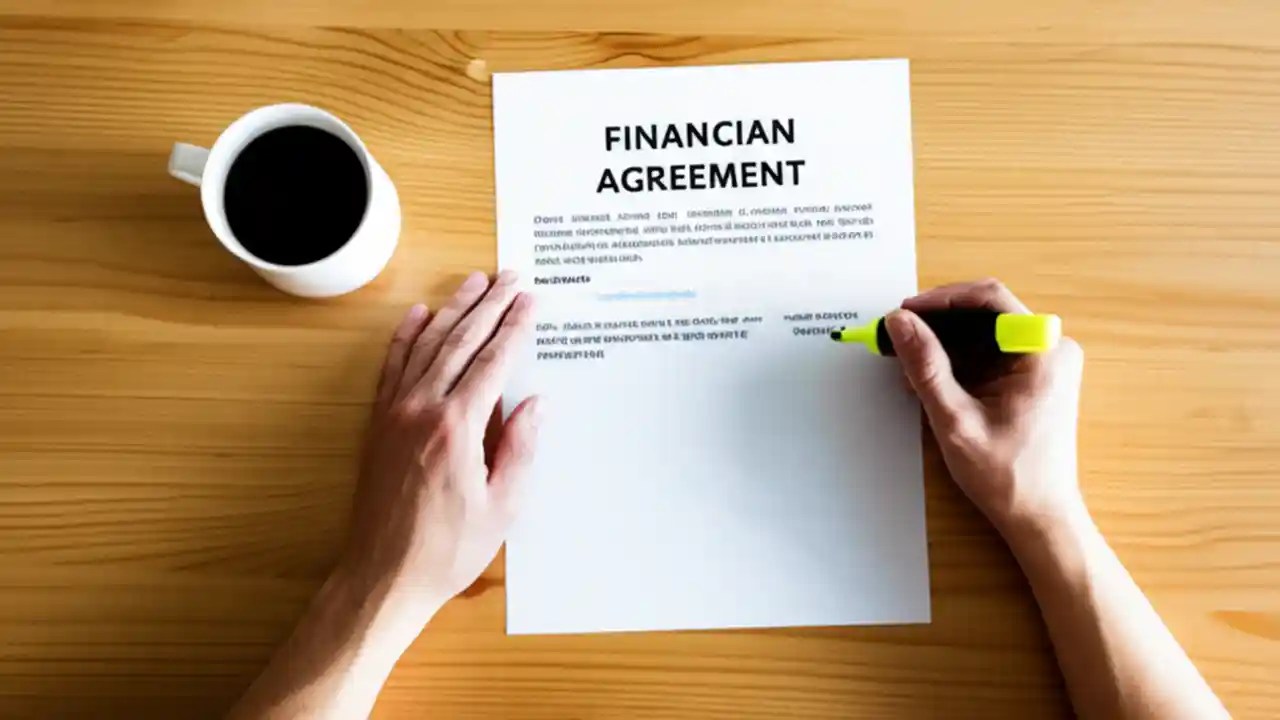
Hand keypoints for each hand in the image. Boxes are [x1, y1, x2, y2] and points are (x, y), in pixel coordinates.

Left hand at [338, 270, 538, 630]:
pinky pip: (392, 368)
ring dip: (451, 310)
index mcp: (458, 428)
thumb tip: (535, 403)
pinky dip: (405, 338)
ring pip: (426, 346)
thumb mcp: (503, 507)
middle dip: (488, 306)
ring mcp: (394, 414)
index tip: (530, 301)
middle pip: (460, 342)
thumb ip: (520, 449)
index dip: (515, 328)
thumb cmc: (448, 550)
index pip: (493, 362)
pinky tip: (418, 316)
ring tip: (473, 283)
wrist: (385, 575)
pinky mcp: (378, 424)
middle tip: (509, 278)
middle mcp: (422, 410)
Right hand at [887, 279, 1085, 538]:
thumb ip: (926, 366)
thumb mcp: (955, 419)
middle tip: (899, 336)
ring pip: (985, 331)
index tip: (905, 312)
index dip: (941, 299)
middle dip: (939, 322)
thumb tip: (900, 323)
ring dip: (946, 343)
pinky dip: (960, 359)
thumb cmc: (1008, 477)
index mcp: (1044, 353)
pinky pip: (992, 351)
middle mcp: (1052, 348)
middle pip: (987, 312)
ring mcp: (1046, 361)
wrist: (1040, 515)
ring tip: (910, 364)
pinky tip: (932, 379)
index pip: (990, 299)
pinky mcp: (1036, 375)